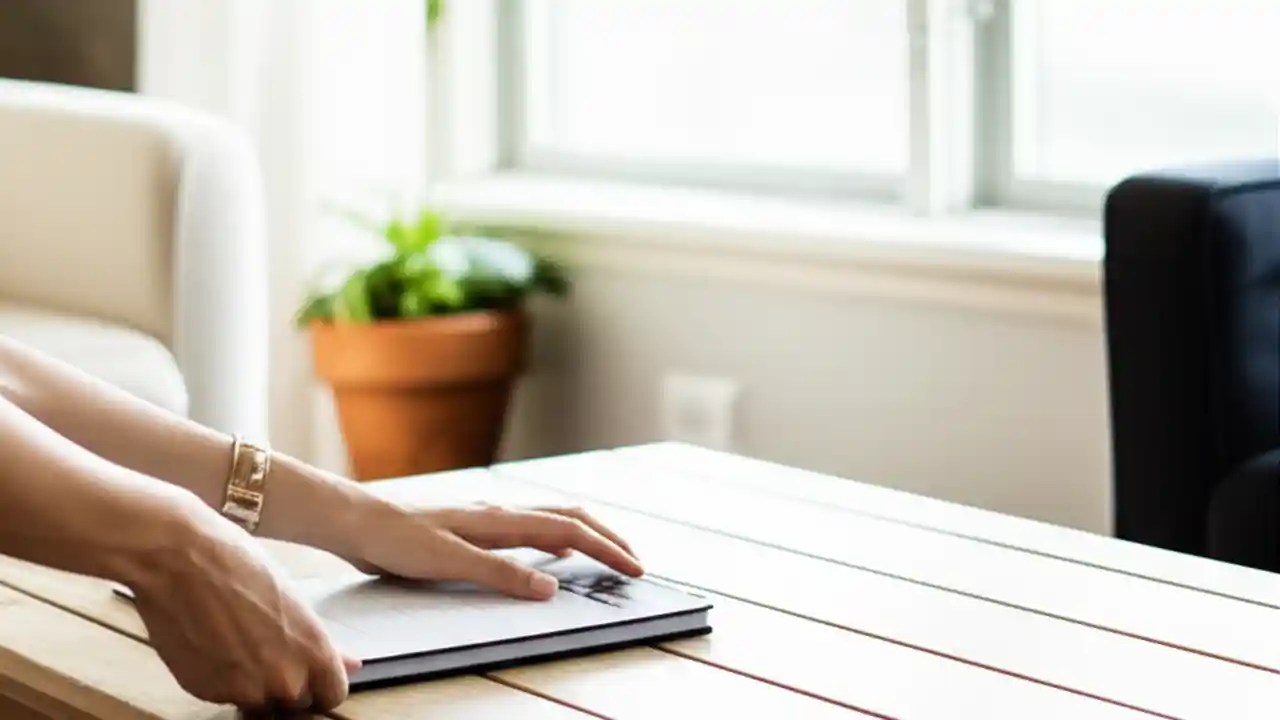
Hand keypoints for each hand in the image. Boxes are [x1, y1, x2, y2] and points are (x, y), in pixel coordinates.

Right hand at [127, 499, 358, 711]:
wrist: (180, 560)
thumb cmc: (242, 566)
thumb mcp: (294, 599)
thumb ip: (320, 642)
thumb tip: (352, 663)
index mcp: (314, 653)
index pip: (333, 694)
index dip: (322, 683)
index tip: (311, 672)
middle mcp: (284, 680)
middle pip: (296, 702)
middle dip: (287, 683)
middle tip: (268, 649)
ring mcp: (244, 691)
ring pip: (259, 704)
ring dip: (253, 685)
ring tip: (238, 644)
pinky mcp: (206, 692)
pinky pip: (224, 696)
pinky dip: (221, 680)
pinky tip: (213, 644)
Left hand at [350, 503, 643, 599]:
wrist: (359, 522)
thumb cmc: (398, 540)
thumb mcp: (449, 562)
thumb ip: (501, 574)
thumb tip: (553, 588)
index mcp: (502, 520)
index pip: (570, 532)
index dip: (606, 550)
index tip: (633, 569)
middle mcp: (502, 513)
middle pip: (570, 517)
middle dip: (607, 538)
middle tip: (634, 563)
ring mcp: (490, 518)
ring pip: (553, 519)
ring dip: (586, 535)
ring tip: (607, 553)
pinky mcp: (476, 528)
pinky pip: (532, 529)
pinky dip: (558, 538)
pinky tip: (555, 554)